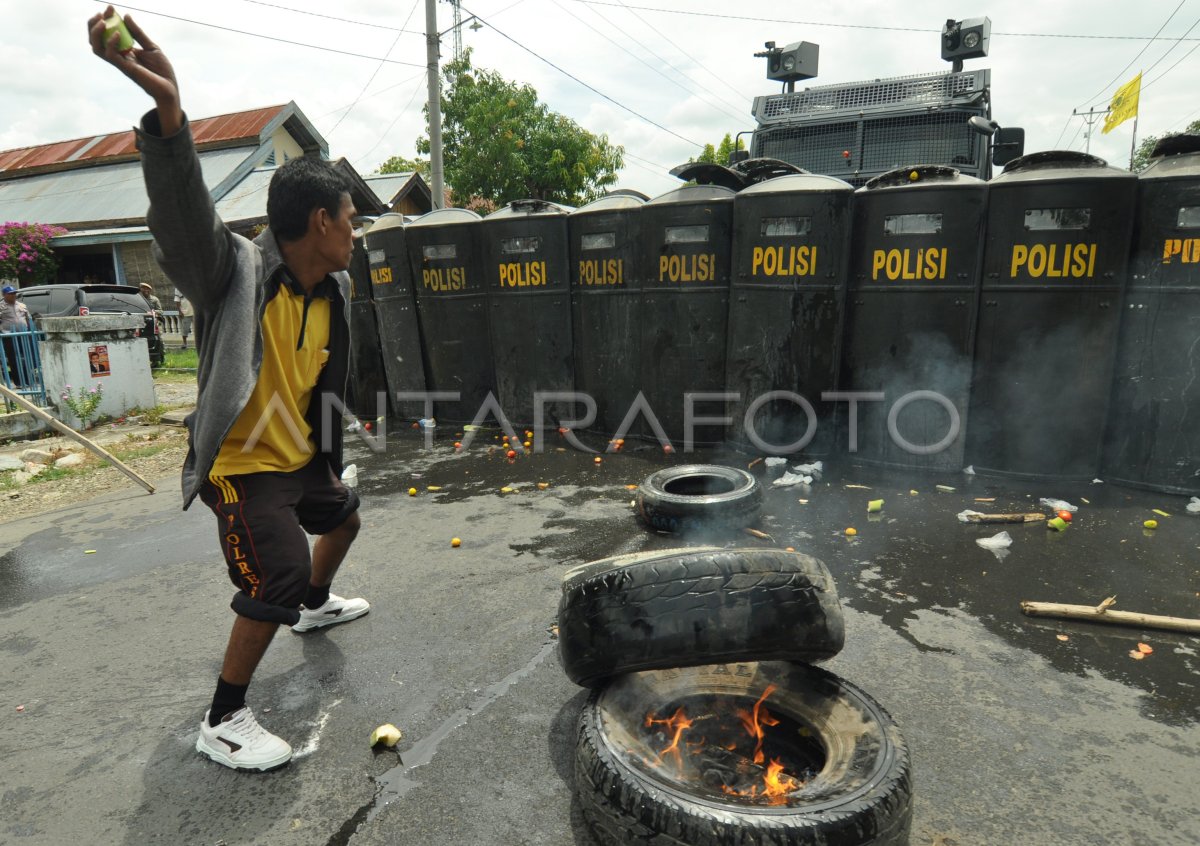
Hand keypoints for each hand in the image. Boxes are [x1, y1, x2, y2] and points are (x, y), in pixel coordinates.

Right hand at [87, 6, 182, 134]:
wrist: (170, 87)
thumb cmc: (162, 70)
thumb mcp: (151, 46)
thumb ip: (138, 33)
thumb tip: (126, 16)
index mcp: (122, 51)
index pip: (105, 34)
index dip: (105, 20)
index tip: (111, 8)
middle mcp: (118, 57)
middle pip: (95, 41)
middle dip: (94, 24)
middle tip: (102, 13)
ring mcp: (120, 63)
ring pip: (97, 48)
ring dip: (96, 33)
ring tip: (103, 21)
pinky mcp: (126, 68)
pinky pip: (111, 55)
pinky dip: (111, 42)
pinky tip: (118, 33)